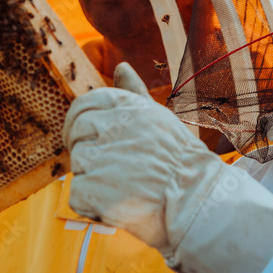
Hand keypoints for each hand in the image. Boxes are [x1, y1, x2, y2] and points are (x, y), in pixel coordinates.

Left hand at [63, 62, 224, 254]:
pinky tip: (119, 205)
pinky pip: (77, 195)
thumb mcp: (158, 118)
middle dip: (88, 154)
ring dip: (94, 181)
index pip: (83, 106)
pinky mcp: (94, 190)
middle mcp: (111, 127)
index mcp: (126, 106)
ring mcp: (101, 159)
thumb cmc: (179, 161)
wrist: (196, 202)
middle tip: (116, 171)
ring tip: (127, 188)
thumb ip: (134, 93)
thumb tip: (121, 67)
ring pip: (77, 167)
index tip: (86, 139)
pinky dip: (93, 206)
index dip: (79, 124)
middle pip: (76, 137)